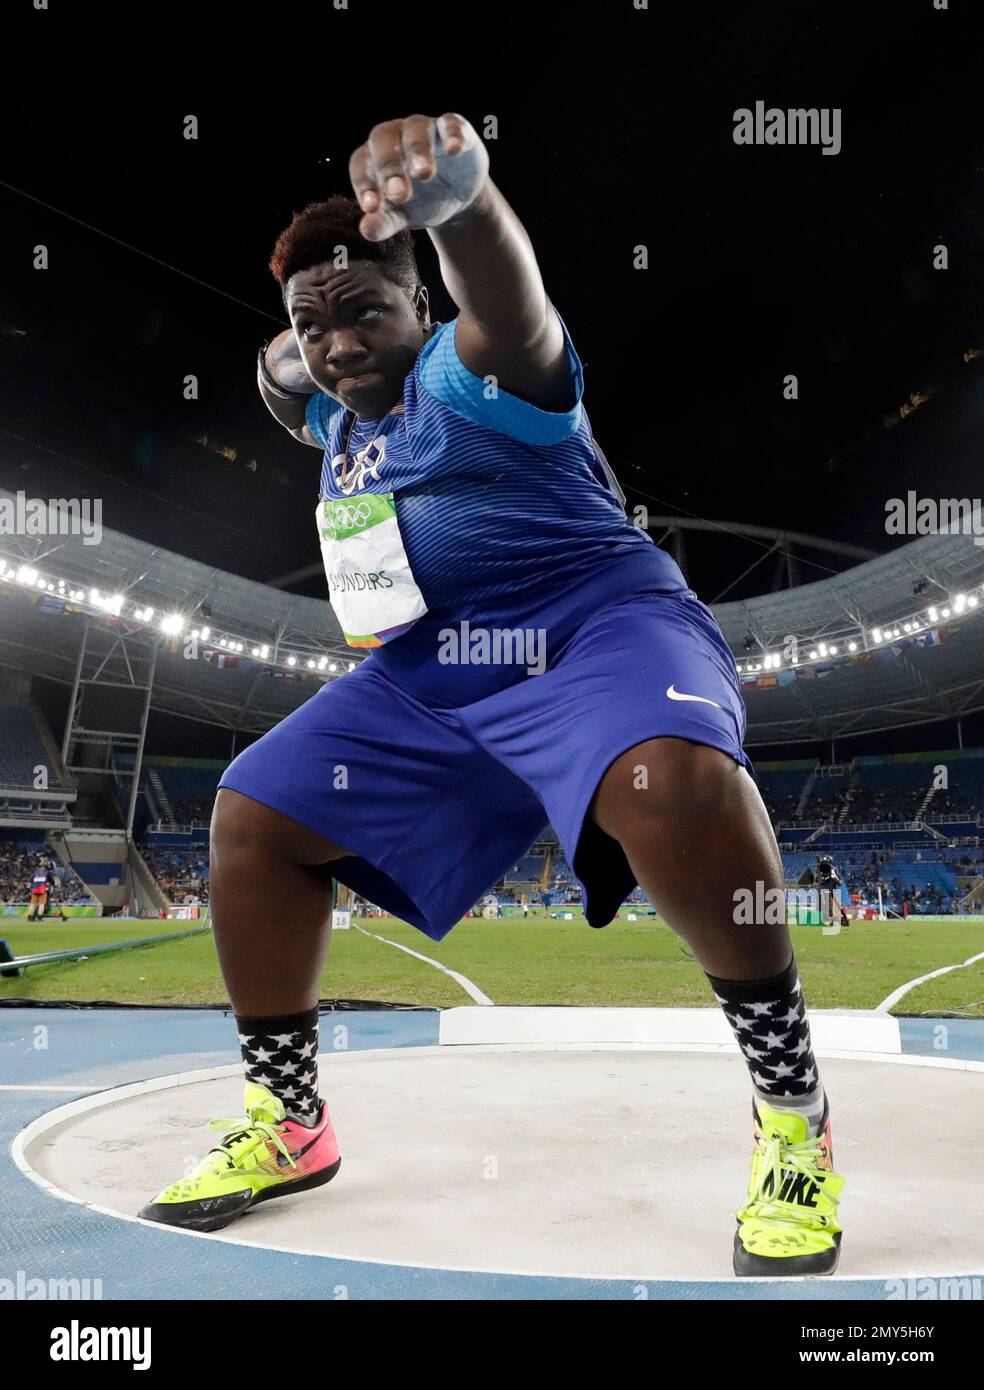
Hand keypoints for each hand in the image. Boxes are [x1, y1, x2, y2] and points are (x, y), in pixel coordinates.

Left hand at [349, 113, 489, 241]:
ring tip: (424, 174)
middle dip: (390, 166)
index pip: (361, 164)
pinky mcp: (454, 129)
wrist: (457, 198)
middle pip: (384, 138)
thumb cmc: (419, 202)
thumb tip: (367, 232)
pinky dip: (453, 134)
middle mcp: (396, 136)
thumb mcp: (400, 216)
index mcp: (374, 157)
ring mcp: (425, 129)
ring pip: (416, 128)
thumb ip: (383, 222)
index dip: (364, 184)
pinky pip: (451, 124)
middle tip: (399, 194)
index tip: (372, 208)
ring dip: (418, 149)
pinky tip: (454, 150)